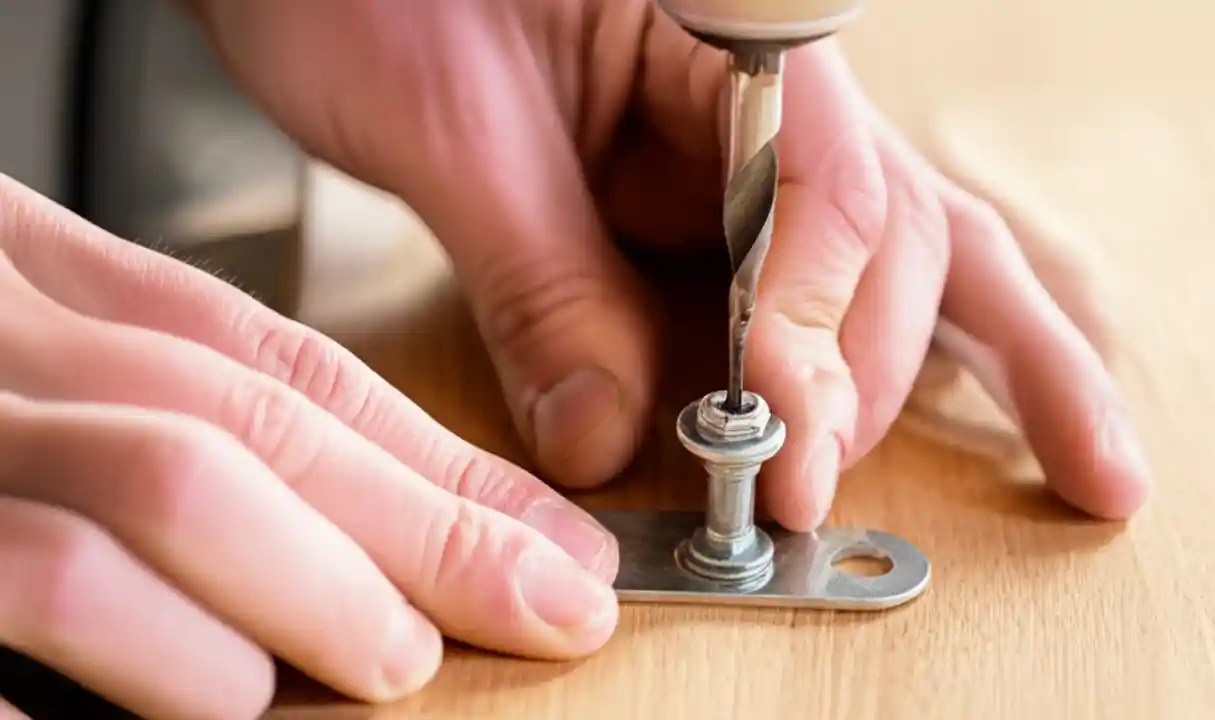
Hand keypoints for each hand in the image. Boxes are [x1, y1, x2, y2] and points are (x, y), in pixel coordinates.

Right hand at [0, 176, 617, 717]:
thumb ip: (154, 424)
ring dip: (307, 597)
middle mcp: (1, 334)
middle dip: (423, 532)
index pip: (278, 362)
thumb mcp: (22, 376)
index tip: (556, 540)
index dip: (439, 461)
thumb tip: (329, 535)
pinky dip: (153, 664)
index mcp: (39, 279)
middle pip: (254, 419)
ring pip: (169, 486)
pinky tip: (222, 710)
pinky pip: (38, 590)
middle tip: (537, 608)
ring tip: (383, 668)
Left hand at [192, 0, 1150, 526]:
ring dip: (980, 361)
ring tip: (1087, 454)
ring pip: (897, 253)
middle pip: (888, 235)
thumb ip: (539, 276)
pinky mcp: (696, 195)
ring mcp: (738, 142)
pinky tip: (955, 398)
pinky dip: (872, 350)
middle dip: (866, 374)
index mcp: (727, 28)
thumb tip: (605, 432)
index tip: (782, 436)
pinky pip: (812, 276)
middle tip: (812, 489)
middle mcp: (759, 83)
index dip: (817, 327)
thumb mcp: (444, 122)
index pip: (831, 186)